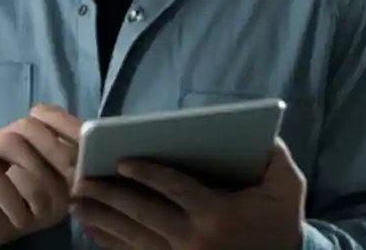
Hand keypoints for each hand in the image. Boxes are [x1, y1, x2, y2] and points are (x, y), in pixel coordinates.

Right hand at [0, 104, 83, 246]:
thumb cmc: (32, 205)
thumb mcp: (59, 191)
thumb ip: (72, 172)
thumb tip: (89, 166)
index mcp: (29, 135)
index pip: (46, 113)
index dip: (67, 125)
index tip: (86, 144)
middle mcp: (5, 138)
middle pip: (27, 125)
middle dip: (54, 149)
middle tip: (72, 177)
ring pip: (9, 143)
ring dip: (35, 181)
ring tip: (46, 211)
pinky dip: (14, 203)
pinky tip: (23, 220)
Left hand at [71, 138, 305, 249]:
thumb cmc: (280, 220)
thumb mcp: (287, 186)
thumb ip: (274, 156)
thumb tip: (256, 128)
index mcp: (217, 214)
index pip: (175, 189)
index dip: (147, 174)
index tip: (121, 161)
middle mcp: (195, 240)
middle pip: (144, 214)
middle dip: (109, 197)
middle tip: (82, 182)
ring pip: (134, 238)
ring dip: (102, 220)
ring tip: (77, 205)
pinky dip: (112, 244)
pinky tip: (93, 232)